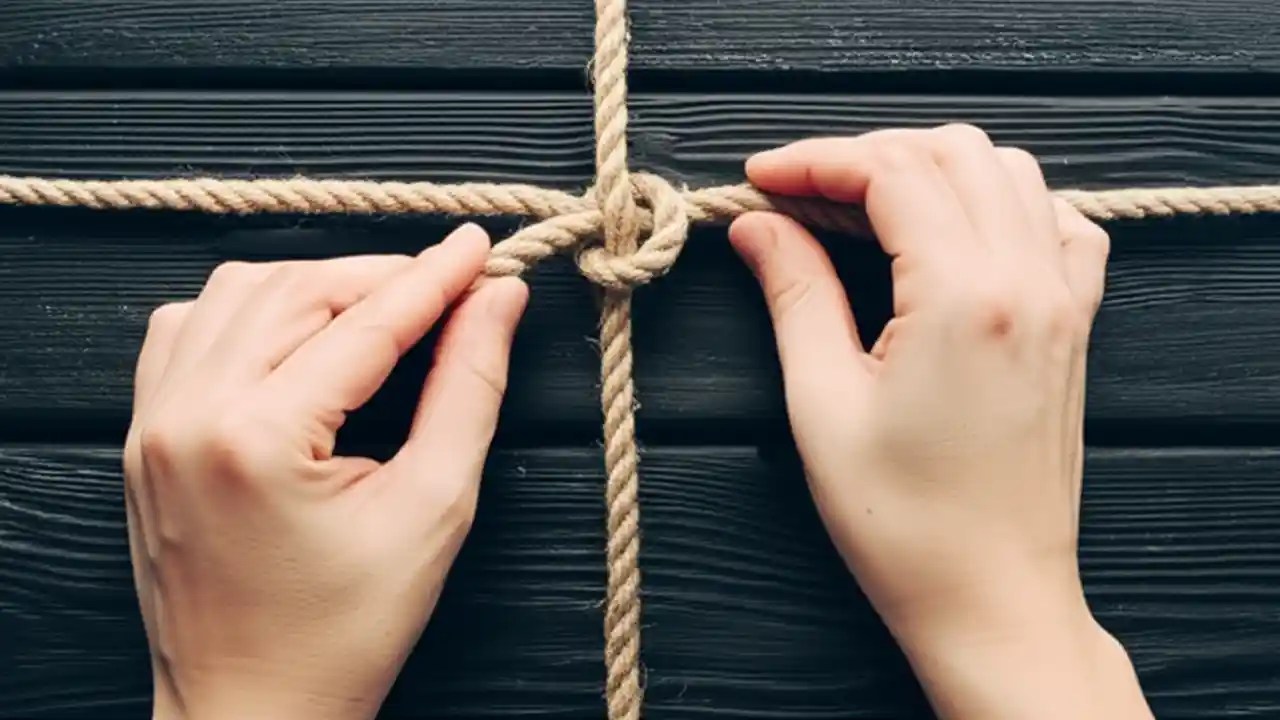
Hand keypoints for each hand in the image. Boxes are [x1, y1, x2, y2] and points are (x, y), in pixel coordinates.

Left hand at [123, 224, 527, 719]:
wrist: (252, 708)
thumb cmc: (346, 631)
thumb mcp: (434, 509)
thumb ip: (470, 388)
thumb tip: (498, 302)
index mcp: (256, 437)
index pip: (365, 322)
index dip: (435, 277)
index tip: (483, 246)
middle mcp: (187, 414)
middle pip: (296, 290)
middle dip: (380, 277)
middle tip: (450, 287)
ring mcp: (152, 423)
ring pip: (238, 294)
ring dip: (318, 287)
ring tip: (383, 312)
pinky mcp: (144, 435)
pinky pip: (188, 329)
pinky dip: (251, 312)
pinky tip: (298, 336)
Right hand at [729, 126, 1151, 718]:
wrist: (992, 599)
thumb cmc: (905, 524)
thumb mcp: (824, 405)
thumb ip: (794, 295)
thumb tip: (760, 226)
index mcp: (965, 296)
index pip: (891, 172)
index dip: (815, 161)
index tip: (761, 179)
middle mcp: (1028, 281)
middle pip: (951, 152)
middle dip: (866, 156)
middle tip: (799, 196)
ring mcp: (1062, 301)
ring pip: (1007, 172)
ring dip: (929, 169)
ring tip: (861, 209)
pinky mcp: (1072, 327)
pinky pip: (1058, 222)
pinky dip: (1001, 202)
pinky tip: (953, 233)